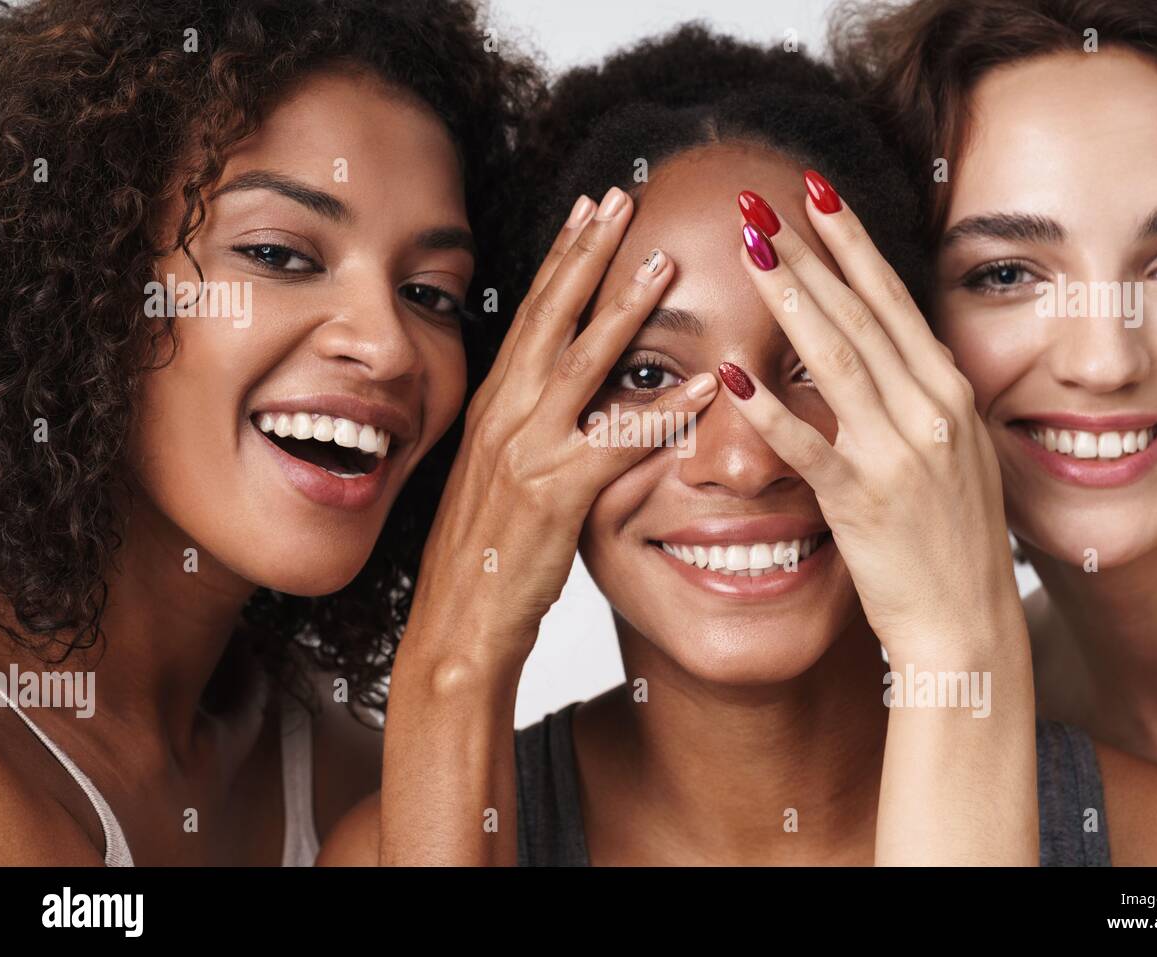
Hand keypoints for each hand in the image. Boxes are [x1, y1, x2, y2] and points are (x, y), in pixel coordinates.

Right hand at [407, 187, 717, 665]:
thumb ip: (531, 428)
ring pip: (581, 364)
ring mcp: (526, 452)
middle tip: (622, 197)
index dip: (561, 258)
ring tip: (665, 263)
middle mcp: (503, 417)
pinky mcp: (555, 495)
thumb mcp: (498, 476)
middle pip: (549, 316)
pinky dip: (662, 410)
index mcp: (491, 407)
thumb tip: (571, 397)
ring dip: (625, 309)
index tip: (589, 209)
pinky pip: (618, 442)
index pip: (529, 314)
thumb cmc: (485, 554)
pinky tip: (700, 385)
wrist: (456, 622)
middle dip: (588, 252)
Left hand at [726, 174, 1021, 659]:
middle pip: (859, 313)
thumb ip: (921, 398)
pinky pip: (809, 445)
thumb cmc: (954, 540)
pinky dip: (770, 409)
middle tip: (758, 202)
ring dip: (790, 300)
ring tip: (748, 252)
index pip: (892, 299)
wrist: (969, 624)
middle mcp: (930, 411)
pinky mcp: (863, 500)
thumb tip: (886, 349)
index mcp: (949, 392)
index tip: (816, 191)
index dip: (851, 242)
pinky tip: (733, 375)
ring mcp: (899, 453)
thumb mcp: (956, 452)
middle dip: (807, 251)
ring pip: (837, 359)